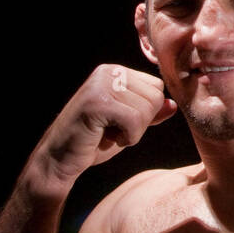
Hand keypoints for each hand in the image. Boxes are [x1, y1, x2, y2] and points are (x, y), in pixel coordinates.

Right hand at [29, 64, 176, 190]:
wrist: (60, 160)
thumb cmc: (94, 142)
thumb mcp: (128, 125)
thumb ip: (150, 113)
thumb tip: (173, 105)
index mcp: (115, 72)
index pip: (157, 87)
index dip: (146, 113)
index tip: (121, 122)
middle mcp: (108, 72)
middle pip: (155, 97)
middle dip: (141, 122)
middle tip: (114, 130)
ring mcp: (101, 85)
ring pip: (147, 109)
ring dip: (133, 131)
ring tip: (109, 133)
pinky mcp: (97, 102)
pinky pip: (135, 121)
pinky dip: (128, 137)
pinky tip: (107, 138)